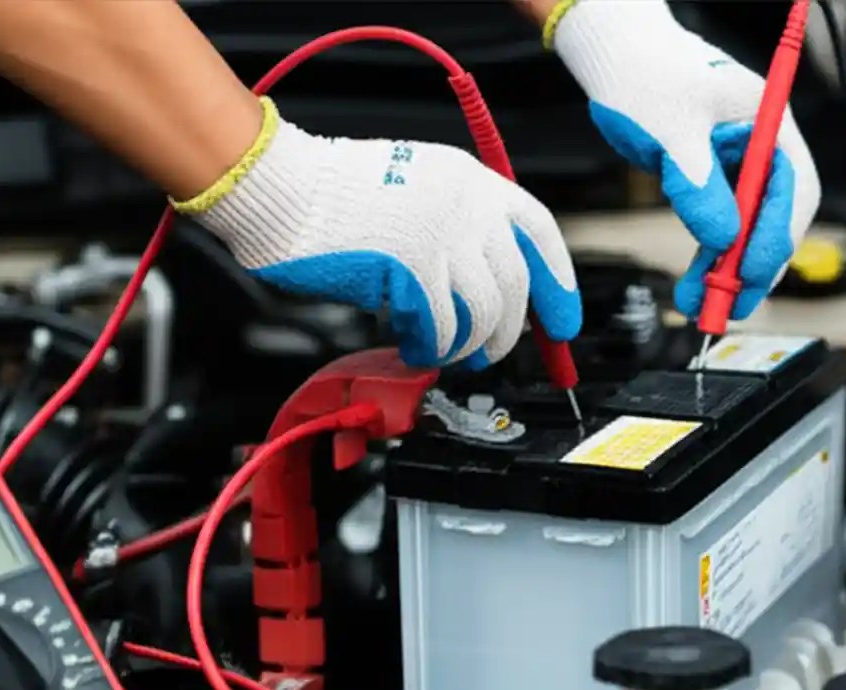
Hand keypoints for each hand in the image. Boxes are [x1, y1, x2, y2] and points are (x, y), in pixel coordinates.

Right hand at [182, 100, 580, 368]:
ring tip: (446, 351)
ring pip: (482, 314)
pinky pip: (439, 327)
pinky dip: (430, 345)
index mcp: (471, 179)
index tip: (562, 322)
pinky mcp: (412, 270)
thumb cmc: (335, 194)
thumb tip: (491, 288)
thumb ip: (458, 226)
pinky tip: (412, 343)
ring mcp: (441, 237)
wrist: (283, 189)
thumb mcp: (418, 187)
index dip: (557, 284)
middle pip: (516, 285)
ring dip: (466, 345)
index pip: (539, 233)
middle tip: (490, 353)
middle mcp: (466, 205)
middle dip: (508, 332)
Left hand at [552, 0, 820, 318]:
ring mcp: (738, 166)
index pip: (792, 188)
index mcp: (768, 122)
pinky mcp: (713, 182)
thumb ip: (696, 184)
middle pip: (777, 217)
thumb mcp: (670, 128)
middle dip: (754, 265)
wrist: (615, 57)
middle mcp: (761, 147)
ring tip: (704, 307)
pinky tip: (696, 287)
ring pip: (748, 231)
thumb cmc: (645, 72)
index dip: (775, 235)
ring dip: (729, 272)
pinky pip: (722, 228)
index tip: (749, 270)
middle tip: (729, 306)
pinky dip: (710, 259)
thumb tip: (721, 239)